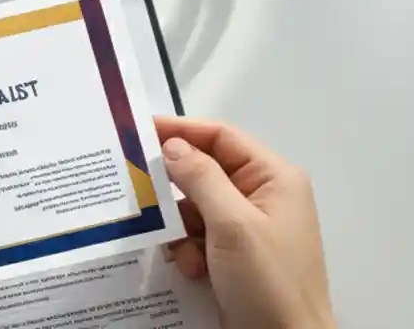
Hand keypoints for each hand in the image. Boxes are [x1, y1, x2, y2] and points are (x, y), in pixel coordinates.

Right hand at [155, 117, 333, 328]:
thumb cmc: (268, 282)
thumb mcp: (233, 226)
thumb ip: (201, 178)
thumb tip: (171, 144)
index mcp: (274, 178)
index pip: (222, 137)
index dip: (181, 131)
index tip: (139, 131)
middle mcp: (263, 197)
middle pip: (206, 173)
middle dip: (177, 189)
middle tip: (140, 192)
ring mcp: (249, 229)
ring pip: (196, 208)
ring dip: (182, 229)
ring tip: (183, 253)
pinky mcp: (235, 258)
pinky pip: (199, 238)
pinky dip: (189, 251)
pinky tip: (193, 271)